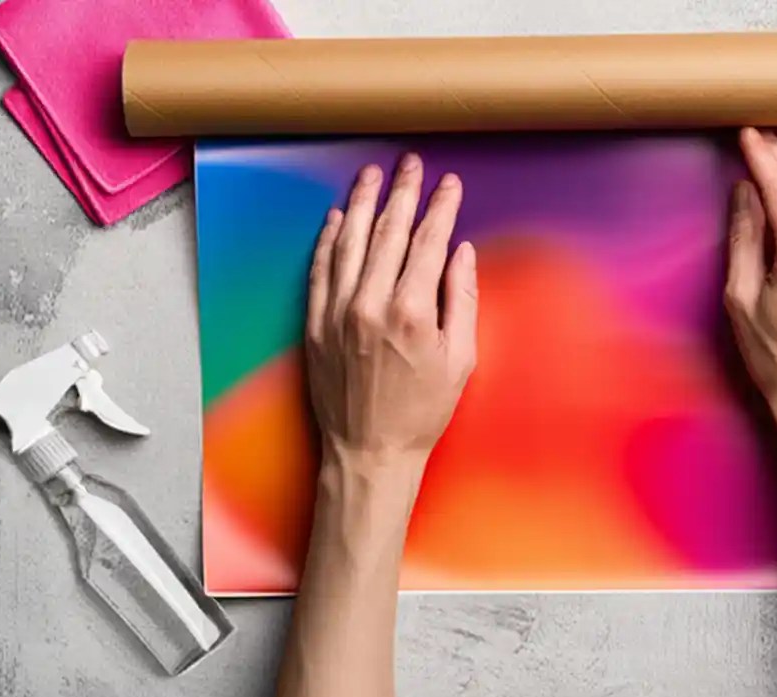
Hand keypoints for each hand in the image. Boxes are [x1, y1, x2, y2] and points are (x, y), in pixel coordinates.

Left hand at [305, 154, 477, 479]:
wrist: (369, 452)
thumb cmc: (422, 412)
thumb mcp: (461, 359)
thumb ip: (461, 300)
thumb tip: (461, 253)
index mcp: (411, 311)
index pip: (429, 243)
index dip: (441, 208)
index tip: (449, 183)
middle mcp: (369, 304)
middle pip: (388, 232)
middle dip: (402, 193)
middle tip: (410, 164)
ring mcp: (336, 312)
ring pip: (348, 242)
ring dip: (361, 203)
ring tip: (371, 175)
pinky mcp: (315, 324)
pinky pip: (319, 269)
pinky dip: (327, 240)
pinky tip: (335, 218)